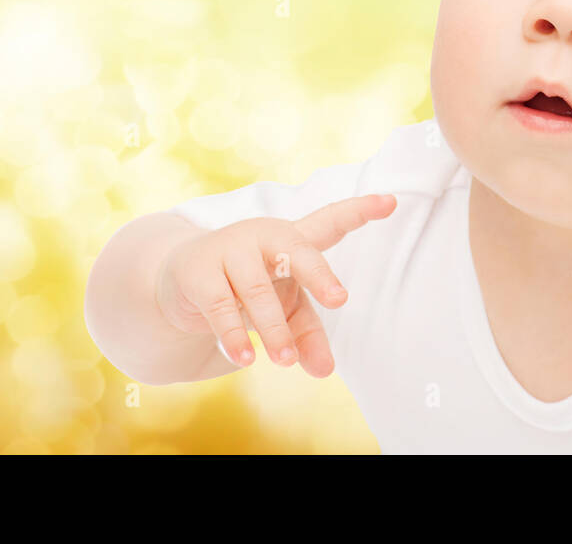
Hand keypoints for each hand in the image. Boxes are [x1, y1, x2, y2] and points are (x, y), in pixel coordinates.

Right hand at [156, 193, 397, 377]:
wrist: (180, 280)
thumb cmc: (249, 290)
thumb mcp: (284, 309)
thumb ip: (308, 335)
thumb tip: (326, 371)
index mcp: (290, 240)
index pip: (329, 221)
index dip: (359, 211)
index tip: (391, 201)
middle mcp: (263, 236)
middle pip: (296, 248)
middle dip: (318, 272)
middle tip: (339, 299)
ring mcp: (229, 248)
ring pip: (258, 289)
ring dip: (273, 327)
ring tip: (285, 360)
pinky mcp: (199, 271)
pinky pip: (220, 305)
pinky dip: (233, 334)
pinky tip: (244, 358)